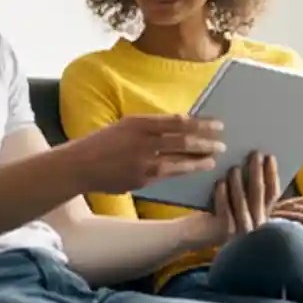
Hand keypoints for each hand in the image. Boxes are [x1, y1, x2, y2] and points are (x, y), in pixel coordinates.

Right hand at [68, 114, 224, 193]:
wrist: (80, 165)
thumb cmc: (105, 142)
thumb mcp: (127, 125)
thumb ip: (153, 127)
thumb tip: (182, 127)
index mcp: (140, 123)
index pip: (179, 122)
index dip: (202, 124)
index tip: (219, 125)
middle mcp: (143, 142)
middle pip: (183, 142)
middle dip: (206, 144)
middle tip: (222, 145)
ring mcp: (143, 163)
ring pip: (179, 162)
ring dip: (200, 162)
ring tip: (213, 161)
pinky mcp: (142, 180)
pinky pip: (168, 176)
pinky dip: (183, 172)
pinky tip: (193, 171)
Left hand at [213, 152, 279, 240]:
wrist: (194, 234)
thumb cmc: (216, 211)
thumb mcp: (236, 200)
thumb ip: (248, 188)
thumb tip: (254, 160)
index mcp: (262, 216)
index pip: (272, 193)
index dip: (272, 174)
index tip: (269, 156)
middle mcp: (256, 226)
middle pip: (259, 194)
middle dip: (257, 172)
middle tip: (254, 154)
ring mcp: (241, 231)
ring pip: (243, 202)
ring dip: (239, 183)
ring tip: (234, 167)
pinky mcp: (225, 232)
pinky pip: (225, 210)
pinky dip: (223, 195)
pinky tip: (220, 182)